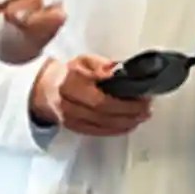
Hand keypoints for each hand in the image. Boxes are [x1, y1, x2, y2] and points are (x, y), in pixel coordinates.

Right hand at [31, 55, 152, 135]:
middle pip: (104, 110)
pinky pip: (100, 132)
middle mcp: (69, 102)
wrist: (47, 89)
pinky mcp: (75, 128)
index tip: (141, 93)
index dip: (122, 97)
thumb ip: (103, 66)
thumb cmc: (69, 73)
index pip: (99, 92)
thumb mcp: (85, 61)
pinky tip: (129, 124)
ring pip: (104, 124)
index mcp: (72, 81)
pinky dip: (118, 129)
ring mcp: (71, 118)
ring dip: (127, 121)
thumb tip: (121, 70)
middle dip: (129, 110)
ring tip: (143, 115)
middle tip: (146, 106)